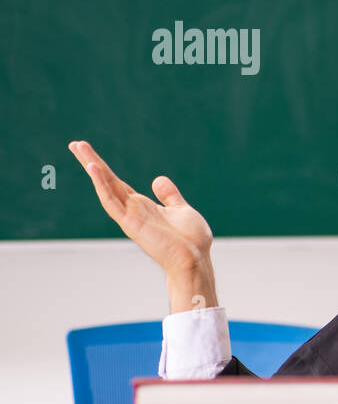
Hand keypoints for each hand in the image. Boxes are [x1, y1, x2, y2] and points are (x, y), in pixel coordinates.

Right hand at [68, 140, 218, 309]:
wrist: (195, 259)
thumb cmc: (190, 239)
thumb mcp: (181, 209)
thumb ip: (169, 196)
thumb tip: (158, 179)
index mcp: (142, 206)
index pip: (118, 183)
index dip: (105, 168)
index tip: (91, 153)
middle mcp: (132, 209)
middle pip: (107, 181)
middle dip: (91, 162)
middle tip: (75, 144)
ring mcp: (130, 216)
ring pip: (106, 187)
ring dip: (92, 167)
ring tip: (78, 148)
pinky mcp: (131, 224)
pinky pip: (112, 202)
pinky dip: (102, 186)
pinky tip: (94, 169)